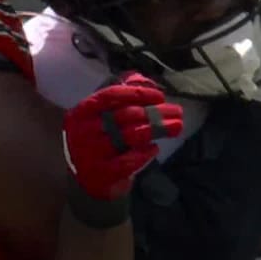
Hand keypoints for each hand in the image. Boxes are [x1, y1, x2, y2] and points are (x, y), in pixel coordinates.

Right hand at [62, 73, 183, 226]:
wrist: (86, 180)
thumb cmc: (99, 140)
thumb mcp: (102, 116)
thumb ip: (119, 95)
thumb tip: (140, 79)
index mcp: (82, 112)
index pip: (110, 95)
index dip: (137, 93)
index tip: (159, 95)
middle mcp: (83, 131)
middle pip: (126, 116)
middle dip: (156, 112)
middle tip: (178, 112)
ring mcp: (90, 153)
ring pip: (130, 136)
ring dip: (157, 129)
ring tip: (175, 127)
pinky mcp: (101, 173)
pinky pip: (127, 161)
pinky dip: (144, 154)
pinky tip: (154, 148)